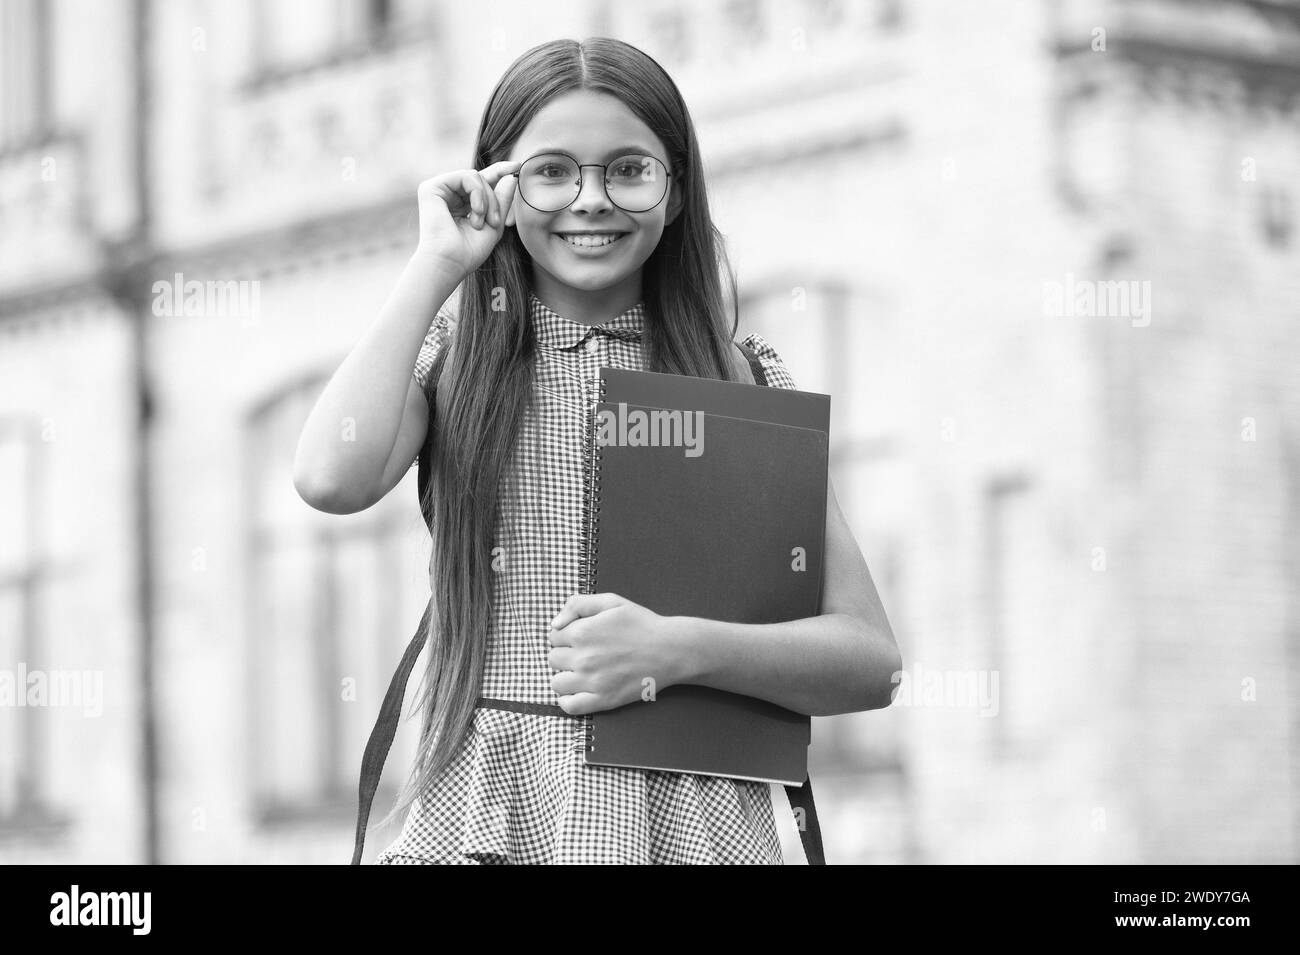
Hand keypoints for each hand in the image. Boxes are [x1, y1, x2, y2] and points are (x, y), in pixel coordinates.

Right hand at [414, 160, 520, 279]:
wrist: (450, 263)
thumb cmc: (469, 252)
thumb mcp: (494, 224)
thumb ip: (502, 200)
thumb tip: (511, 175)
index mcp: (460, 204)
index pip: (481, 182)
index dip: (499, 171)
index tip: (518, 166)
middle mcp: (448, 195)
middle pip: (481, 178)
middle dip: (494, 199)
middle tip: (496, 222)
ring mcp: (439, 190)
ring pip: (476, 176)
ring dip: (487, 199)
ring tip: (483, 222)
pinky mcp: (431, 187)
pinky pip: (466, 176)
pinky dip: (477, 193)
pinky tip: (475, 212)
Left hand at [547, 593, 680, 715]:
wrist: (670, 650)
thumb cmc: (642, 623)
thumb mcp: (611, 601)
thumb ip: (577, 604)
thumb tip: (554, 624)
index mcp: (582, 632)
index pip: (554, 637)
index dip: (565, 635)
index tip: (580, 637)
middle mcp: (583, 658)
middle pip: (553, 659)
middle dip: (565, 654)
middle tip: (584, 653)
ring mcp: (592, 682)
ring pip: (556, 683)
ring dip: (565, 677)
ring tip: (582, 672)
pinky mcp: (603, 700)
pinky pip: (570, 706)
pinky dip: (568, 700)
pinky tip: (579, 691)